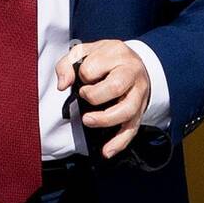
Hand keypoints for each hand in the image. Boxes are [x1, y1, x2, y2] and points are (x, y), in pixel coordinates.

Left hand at [54, 40, 149, 158]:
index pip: (94, 67)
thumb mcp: (85, 51)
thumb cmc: (106, 58)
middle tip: (83, 96)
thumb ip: (67, 64)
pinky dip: (119, 143)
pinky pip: (132, 129)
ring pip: (127, 110)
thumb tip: (63, 85)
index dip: (83, 75)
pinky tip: (106, 151)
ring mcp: (138, 93)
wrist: (133, 62)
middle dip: (94, 96)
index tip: (83, 79)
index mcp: (116, 53)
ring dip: (105, 119)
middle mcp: (131, 72)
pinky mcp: (140, 110)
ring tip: (88, 120)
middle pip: (115, 87)